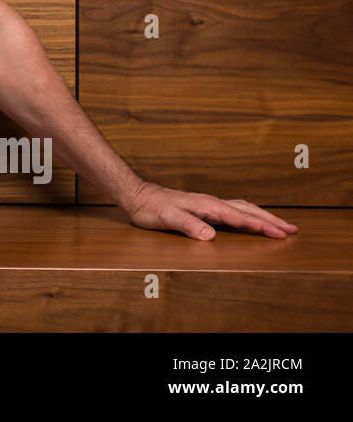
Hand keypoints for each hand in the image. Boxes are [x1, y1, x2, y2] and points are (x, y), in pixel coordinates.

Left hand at [119, 180, 297, 239]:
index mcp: (208, 205)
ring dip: (262, 216)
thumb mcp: (167, 219)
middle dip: (271, 220)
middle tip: (293, 230)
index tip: (281, 234)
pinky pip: (234, 211)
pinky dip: (249, 216)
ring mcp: (209, 204)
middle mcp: (212, 203)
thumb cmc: (151, 209)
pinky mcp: (204, 208)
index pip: (240, 217)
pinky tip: (250, 221)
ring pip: (243, 208)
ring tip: (280, 226)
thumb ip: (188, 225)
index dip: (261, 226)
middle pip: (248, 210)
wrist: (138, 196)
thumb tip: (211, 236)